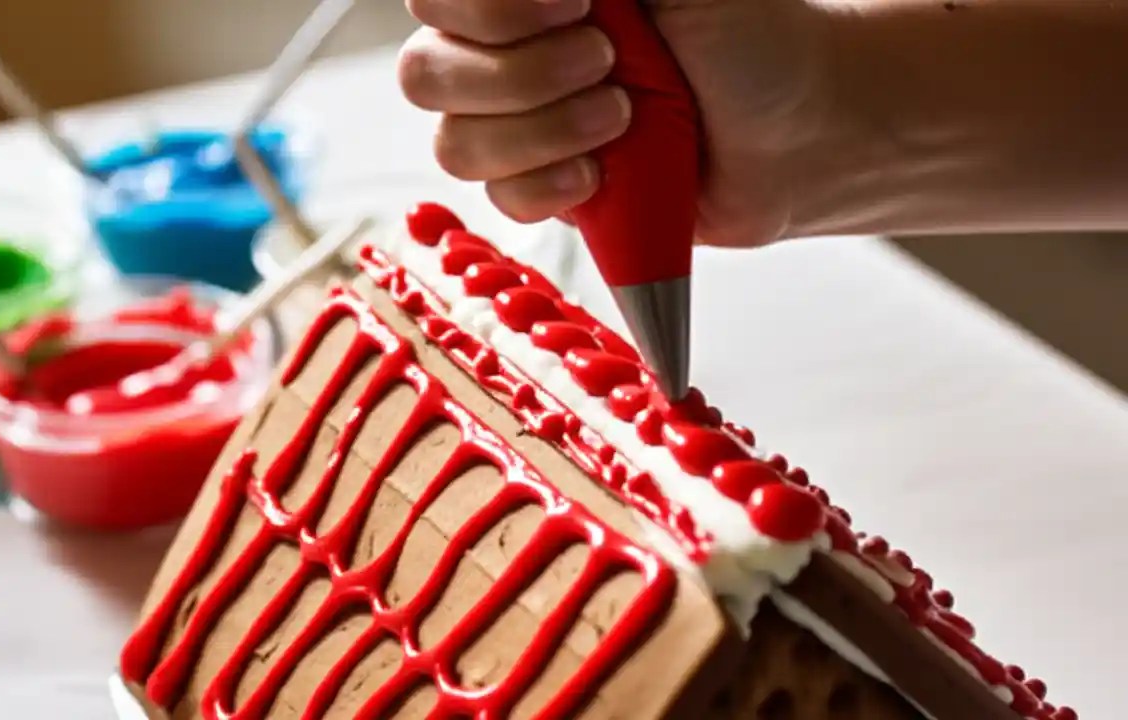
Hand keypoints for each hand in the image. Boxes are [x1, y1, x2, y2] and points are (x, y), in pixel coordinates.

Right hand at [398, 0, 841, 246]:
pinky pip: (499, 199)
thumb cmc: (750, 37)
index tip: (577, 5)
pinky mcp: (546, 187)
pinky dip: (550, 187)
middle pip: (425, 73)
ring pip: (455, 143)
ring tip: (623, 119)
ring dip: (542, 133)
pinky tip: (603, 174)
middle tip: (611, 63)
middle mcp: (507, 50)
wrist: (801, 130)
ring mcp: (522, 124)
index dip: (488, 9)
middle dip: (521, 76)